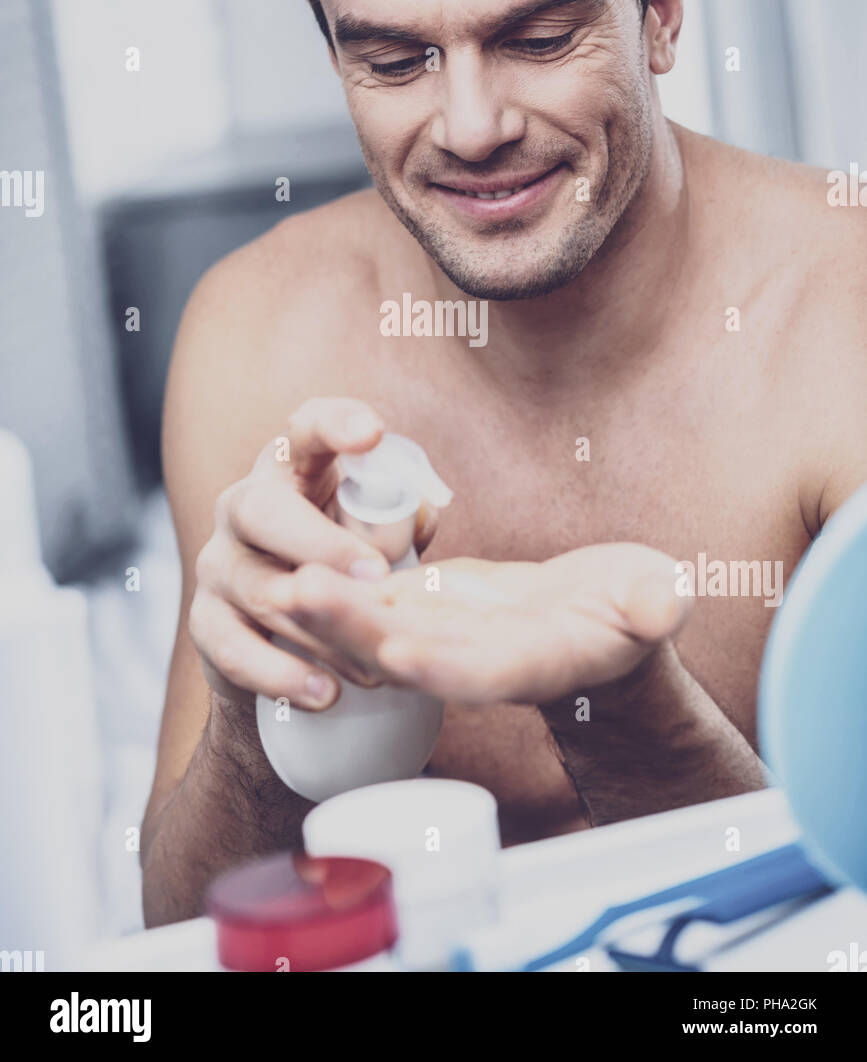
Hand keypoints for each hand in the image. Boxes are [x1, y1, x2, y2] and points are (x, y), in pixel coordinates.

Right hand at [188, 398, 437, 709]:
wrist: (288, 647)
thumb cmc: (348, 570)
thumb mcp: (379, 539)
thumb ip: (401, 524)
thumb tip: (420, 515)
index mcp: (293, 470)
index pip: (306, 429)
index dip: (334, 423)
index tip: (371, 432)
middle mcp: (243, 506)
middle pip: (263, 510)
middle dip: (320, 543)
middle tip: (376, 578)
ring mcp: (218, 563)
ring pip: (260, 589)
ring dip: (320, 629)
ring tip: (374, 666)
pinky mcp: (205, 620)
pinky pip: (235, 648)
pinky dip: (283, 674)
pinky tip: (324, 693)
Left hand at [276, 542, 692, 704]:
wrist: (600, 619)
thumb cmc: (636, 610)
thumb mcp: (655, 602)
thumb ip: (654, 605)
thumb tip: (661, 602)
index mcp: (536, 663)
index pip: (485, 673)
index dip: (444, 664)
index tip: (399, 649)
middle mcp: (479, 660)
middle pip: (411, 651)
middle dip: (357, 629)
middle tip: (305, 592)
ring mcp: (448, 637)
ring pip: (381, 627)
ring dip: (333, 609)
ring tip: (286, 575)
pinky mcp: (430, 610)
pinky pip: (377, 603)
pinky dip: (341, 589)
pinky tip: (298, 562)